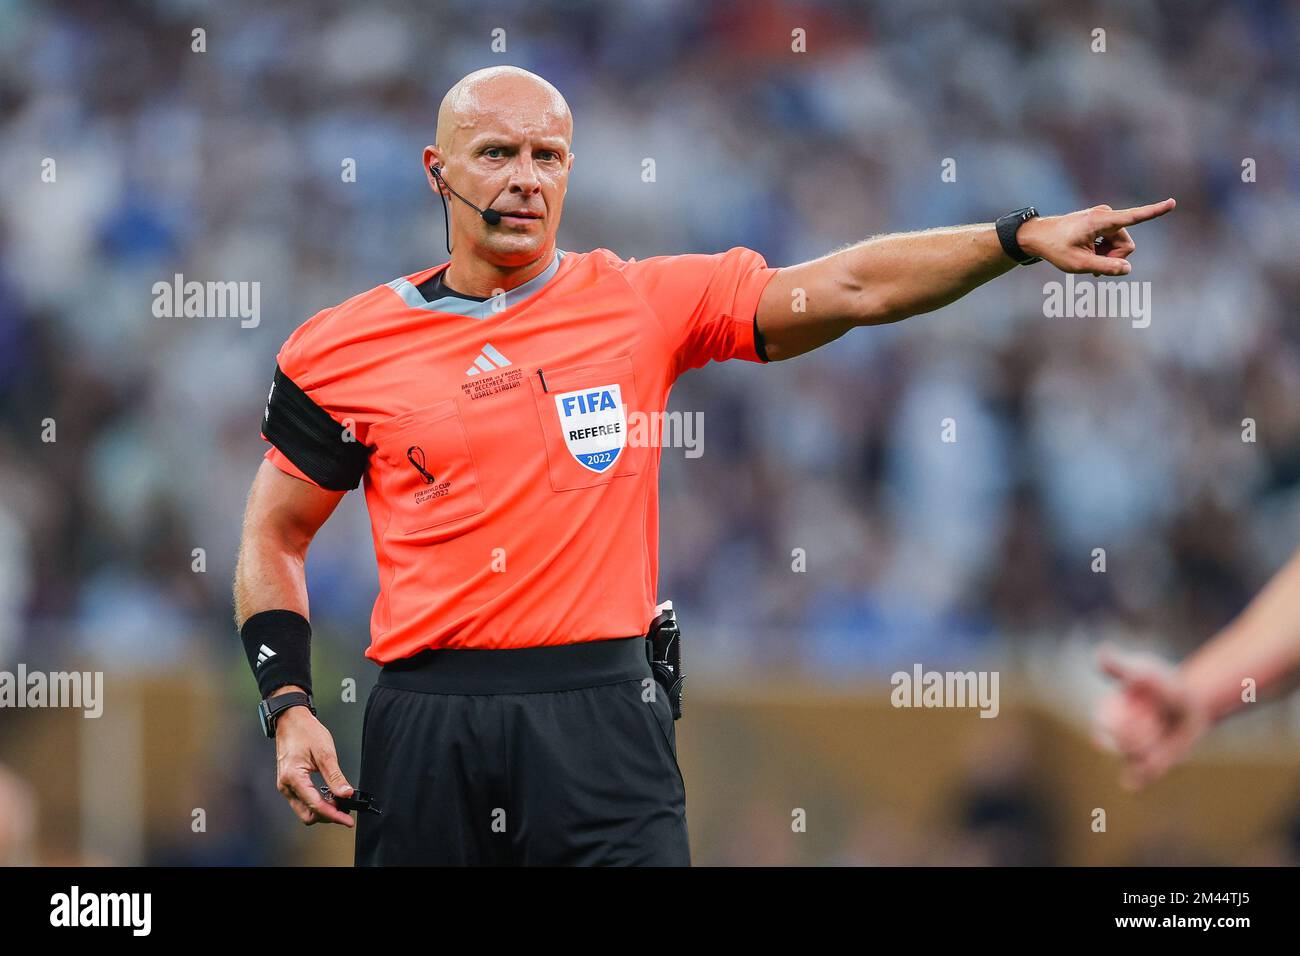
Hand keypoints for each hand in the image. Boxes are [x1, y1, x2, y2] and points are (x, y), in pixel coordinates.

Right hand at [272, 690, 355, 826]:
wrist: (291, 720)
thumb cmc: (305, 731)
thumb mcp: (325, 752)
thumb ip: (335, 776)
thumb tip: (346, 794)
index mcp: (293, 777)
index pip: (316, 805)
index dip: (334, 815)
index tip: (348, 820)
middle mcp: (286, 785)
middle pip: (307, 814)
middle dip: (327, 816)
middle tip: (345, 811)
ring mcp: (285, 785)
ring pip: (304, 810)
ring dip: (321, 810)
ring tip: (339, 803)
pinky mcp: (288, 783)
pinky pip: (302, 801)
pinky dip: (315, 803)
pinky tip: (328, 796)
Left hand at [1018, 198, 1175, 276]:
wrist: (1038, 236)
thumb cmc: (1055, 249)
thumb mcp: (1078, 264)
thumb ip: (1104, 268)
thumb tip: (1128, 270)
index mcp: (1101, 221)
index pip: (1134, 217)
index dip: (1154, 212)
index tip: (1172, 203)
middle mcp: (1106, 215)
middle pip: (1126, 246)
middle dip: (1114, 259)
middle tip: (1093, 269)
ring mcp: (1104, 218)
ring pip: (1120, 246)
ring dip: (1107, 257)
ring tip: (1088, 260)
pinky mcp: (1102, 223)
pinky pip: (1113, 242)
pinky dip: (1104, 252)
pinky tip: (1090, 257)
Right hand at [1092, 644, 1210, 790]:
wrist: (1192, 699)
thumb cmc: (1163, 682)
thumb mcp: (1143, 671)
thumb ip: (1121, 667)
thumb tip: (1101, 653)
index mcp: (1109, 716)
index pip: (1101, 728)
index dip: (1108, 730)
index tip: (1123, 724)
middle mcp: (1119, 736)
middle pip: (1118, 748)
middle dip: (1129, 746)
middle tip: (1151, 733)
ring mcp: (1135, 751)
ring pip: (1132, 763)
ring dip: (1142, 761)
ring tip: (1162, 742)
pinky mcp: (1152, 764)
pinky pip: (1142, 775)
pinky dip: (1137, 780)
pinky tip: (1134, 784)